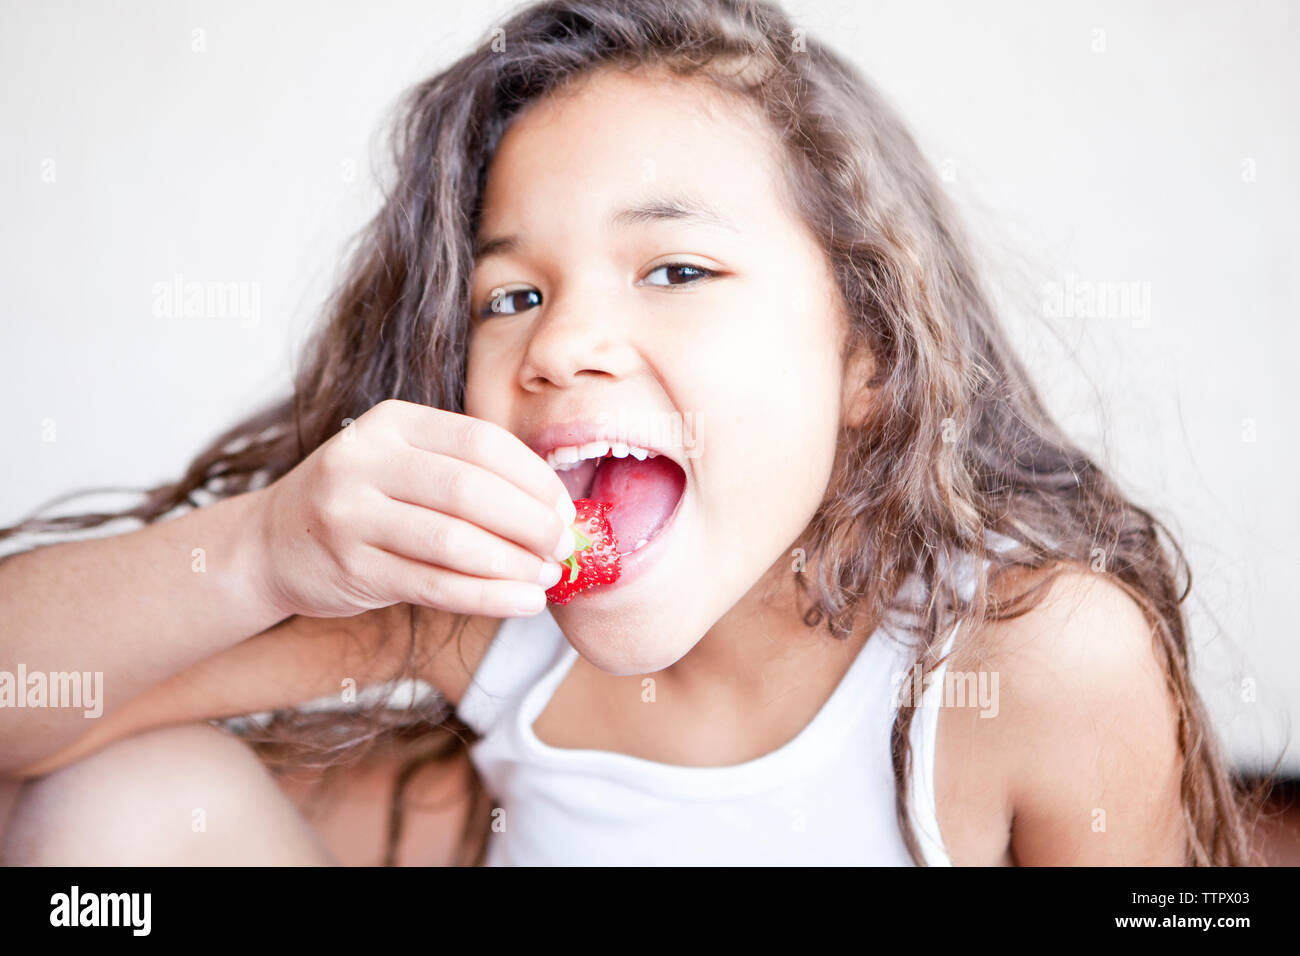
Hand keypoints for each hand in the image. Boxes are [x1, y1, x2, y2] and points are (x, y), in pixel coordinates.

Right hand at [249, 399, 574, 618]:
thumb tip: (557, 509)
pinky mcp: (350, 568)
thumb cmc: (365, 502)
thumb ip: (468, 473)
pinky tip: (522, 603)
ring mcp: (350, 514)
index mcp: (393, 422)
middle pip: (471, 491)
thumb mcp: (404, 464)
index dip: (534, 478)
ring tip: (546, 578)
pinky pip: (434, 585)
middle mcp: (365, 460)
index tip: (565, 509)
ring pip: (454, 542)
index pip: (482, 442)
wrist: (273, 541)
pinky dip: (488, 597)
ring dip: (513, 565)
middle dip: (530, 523)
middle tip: (562, 547)